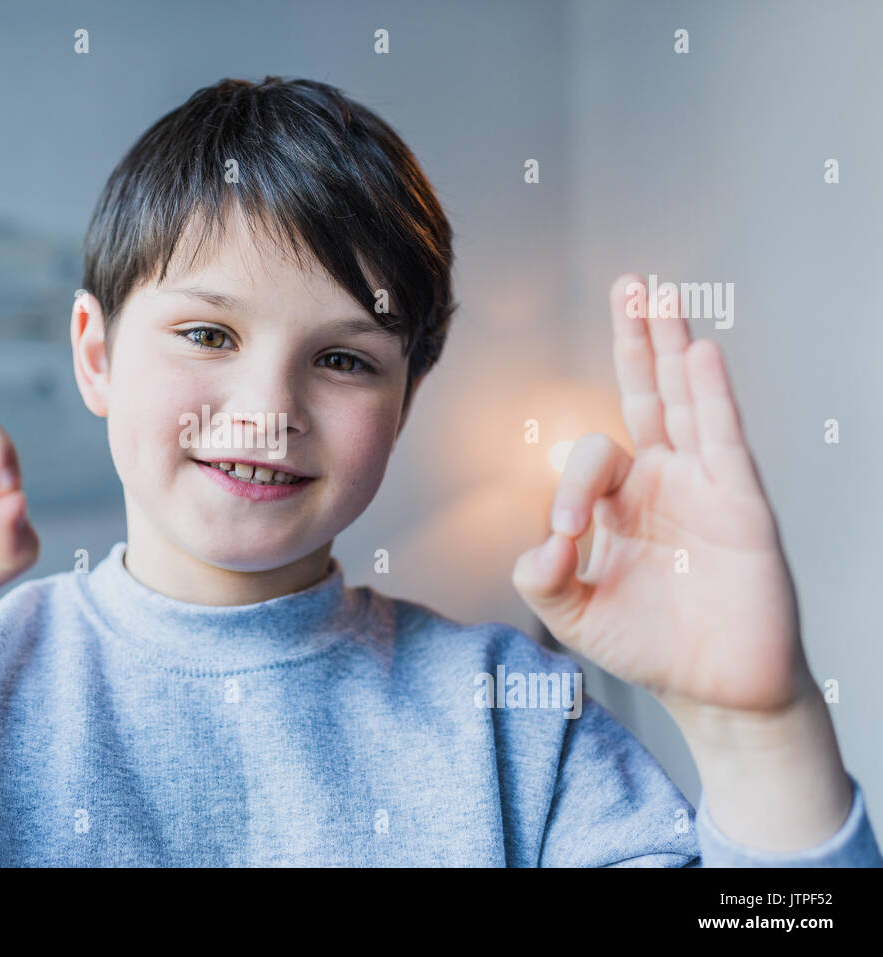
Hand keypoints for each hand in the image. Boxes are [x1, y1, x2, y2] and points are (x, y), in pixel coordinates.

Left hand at [512, 273, 806, 716]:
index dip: (571, 489)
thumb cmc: (648, 645)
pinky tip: (698, 352)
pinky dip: (711, 396)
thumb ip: (543, 579)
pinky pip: (722, 440)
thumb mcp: (575, 614)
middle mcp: (661, 482)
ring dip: (672, 346)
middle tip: (629, 285)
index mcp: (619, 502)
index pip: (589, 458)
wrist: (716, 689)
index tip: (567, 538)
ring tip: (660, 293)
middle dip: (636, 341)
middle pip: (646, 394)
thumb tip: (542, 544)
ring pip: (687, 401)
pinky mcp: (739, 504)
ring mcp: (703, 487)